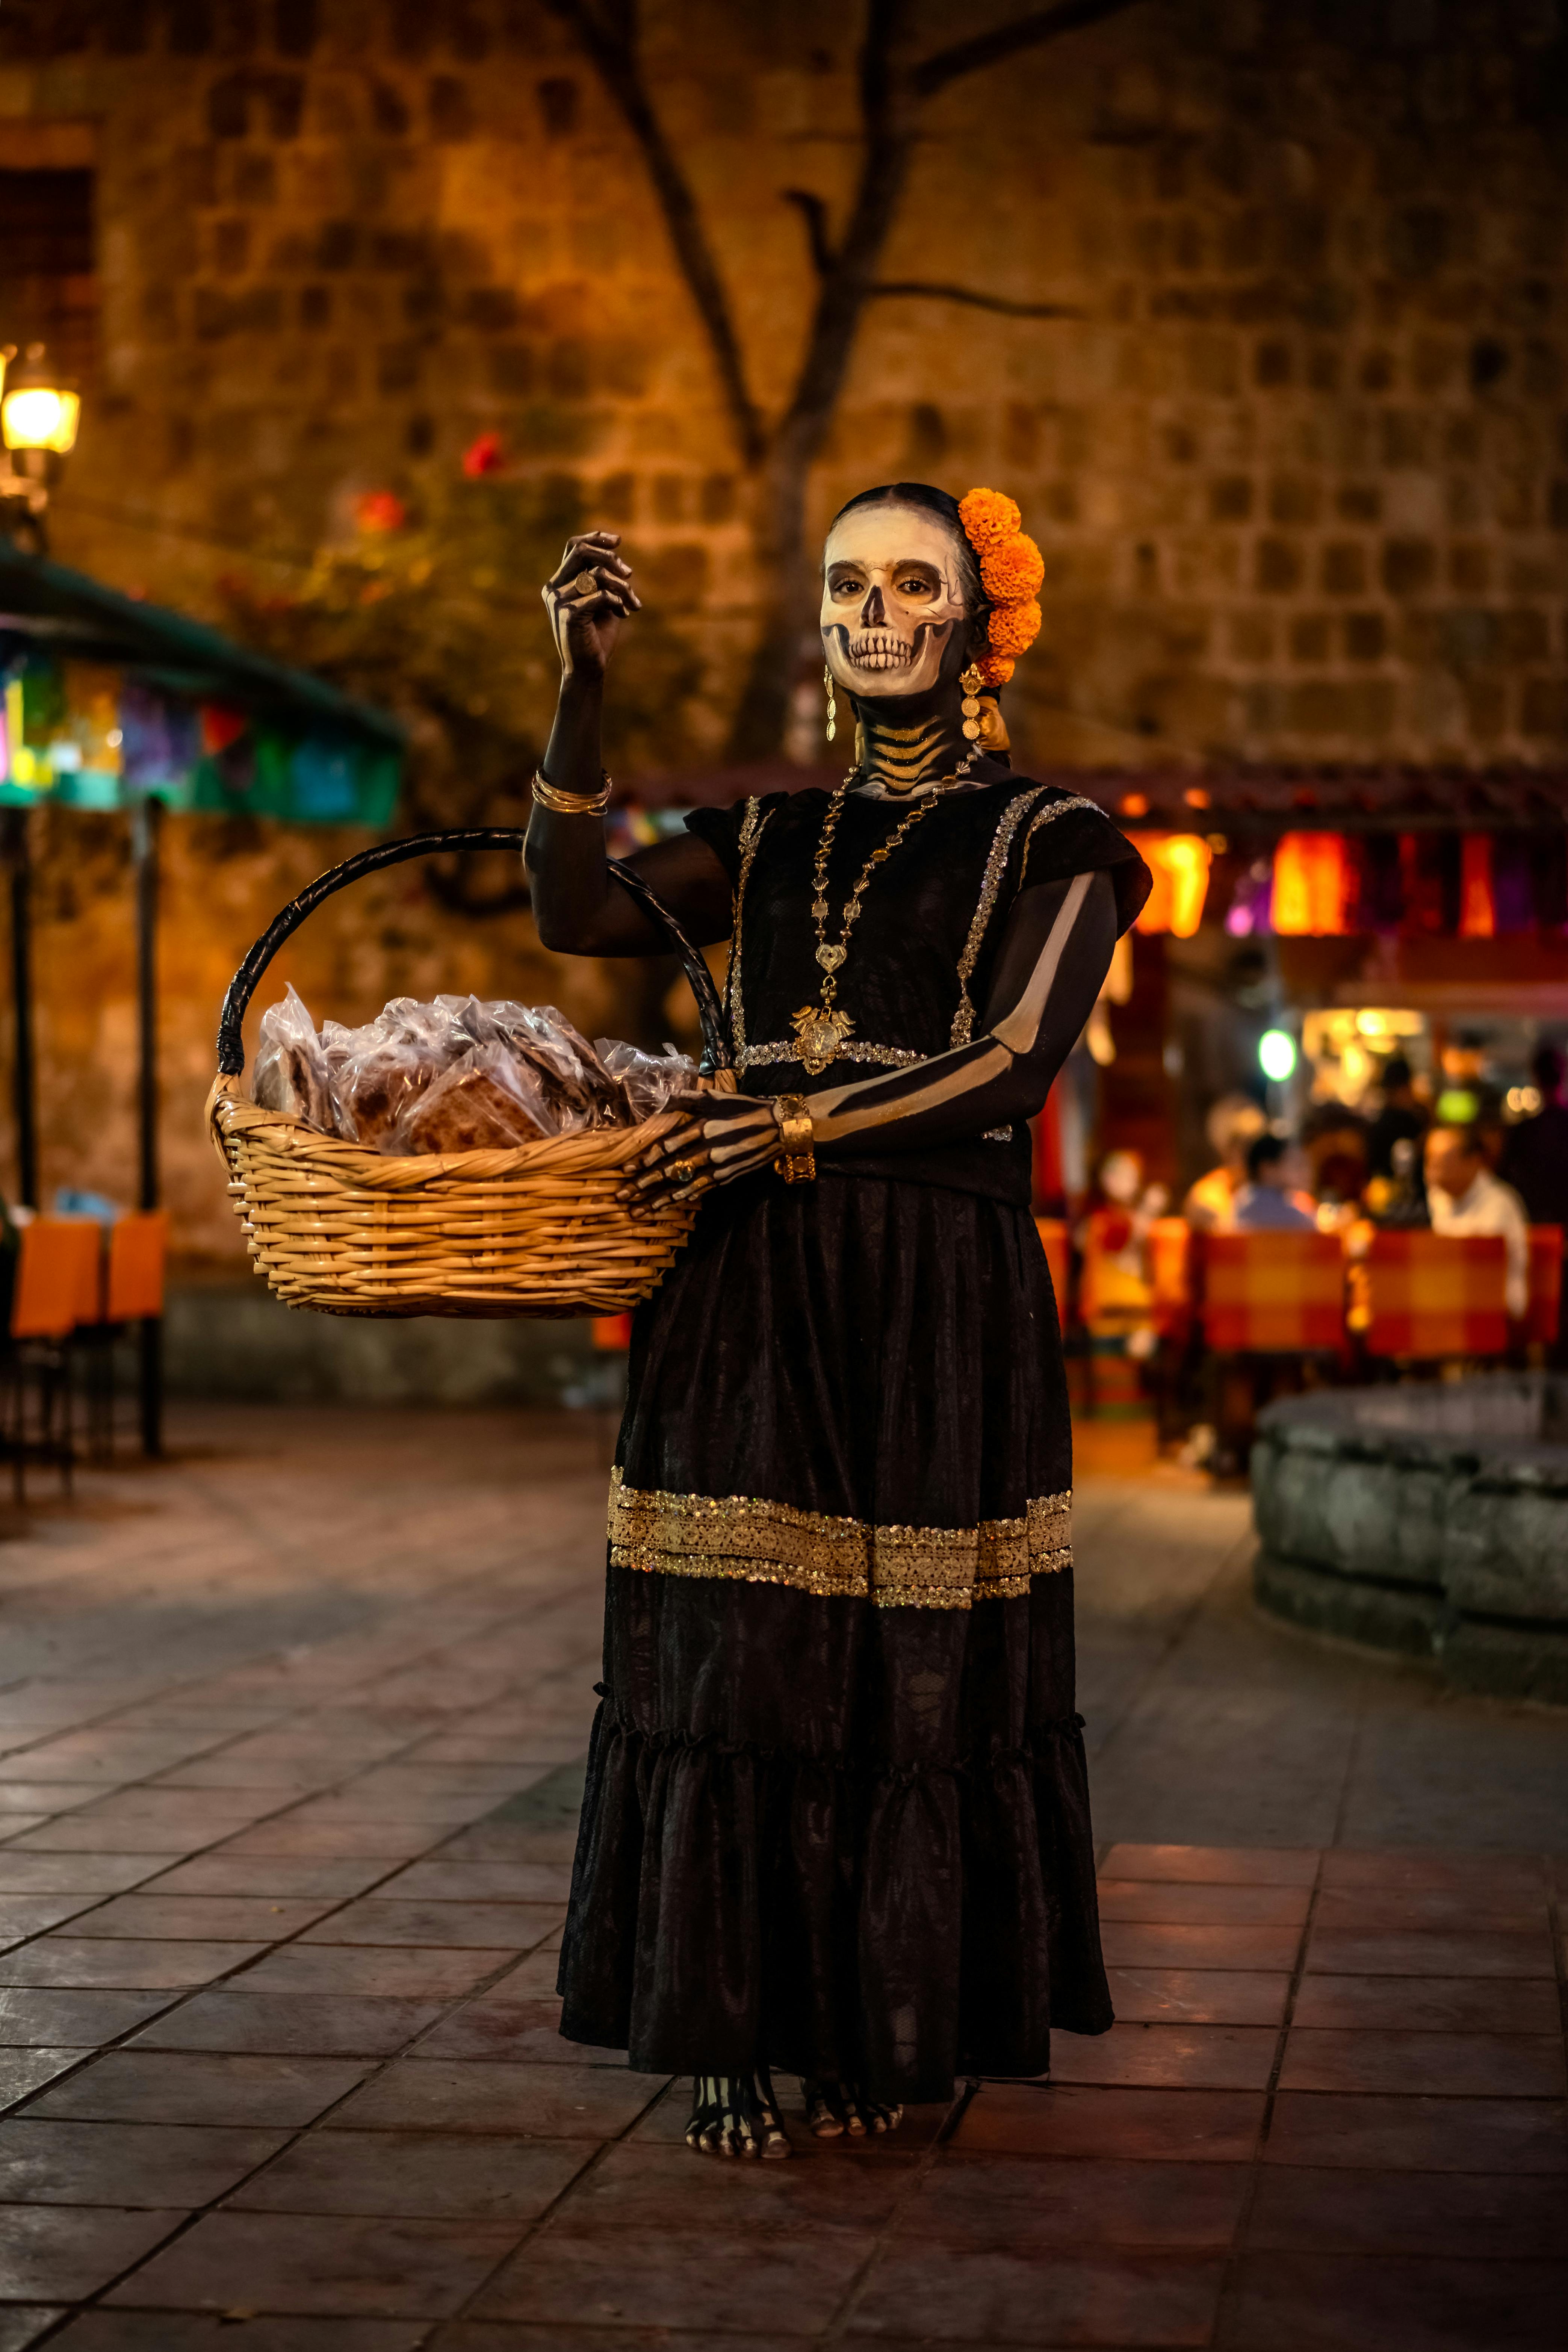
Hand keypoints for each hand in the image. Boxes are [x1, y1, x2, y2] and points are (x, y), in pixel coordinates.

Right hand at [542, 531, 641, 680]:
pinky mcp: (568, 613)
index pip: (573, 546)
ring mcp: (558, 600)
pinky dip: (616, 601)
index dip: (595, 538)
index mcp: (559, 583)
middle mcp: (554, 588)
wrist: (589, 669)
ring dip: (621, 586)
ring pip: (596, 574)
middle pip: (581, 551)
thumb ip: (604, 578)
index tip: (617, 541)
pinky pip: (600, 594)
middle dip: (611, 558)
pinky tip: (623, 614)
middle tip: (629, 574)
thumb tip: (615, 554)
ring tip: (631, 603)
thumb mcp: (603, 601)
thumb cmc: (597, 636)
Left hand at [618, 1093, 791, 1208]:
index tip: (627, 1168)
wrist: (778, 1127)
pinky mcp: (725, 1178)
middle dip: (644, 1184)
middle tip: (622, 1196)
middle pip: (670, 1170)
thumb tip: (663, 1099)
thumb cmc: (743, 1108)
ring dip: (658, 1200)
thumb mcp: (715, 1097)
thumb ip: (687, 1099)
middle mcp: (708, 1150)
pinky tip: (665, 1207)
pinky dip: (681, 1200)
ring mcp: (717, 1167)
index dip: (646, 1158)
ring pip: (682, 1187)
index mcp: (703, 1127)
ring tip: (638, 1210)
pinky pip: (699, 1191)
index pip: (668, 1146)